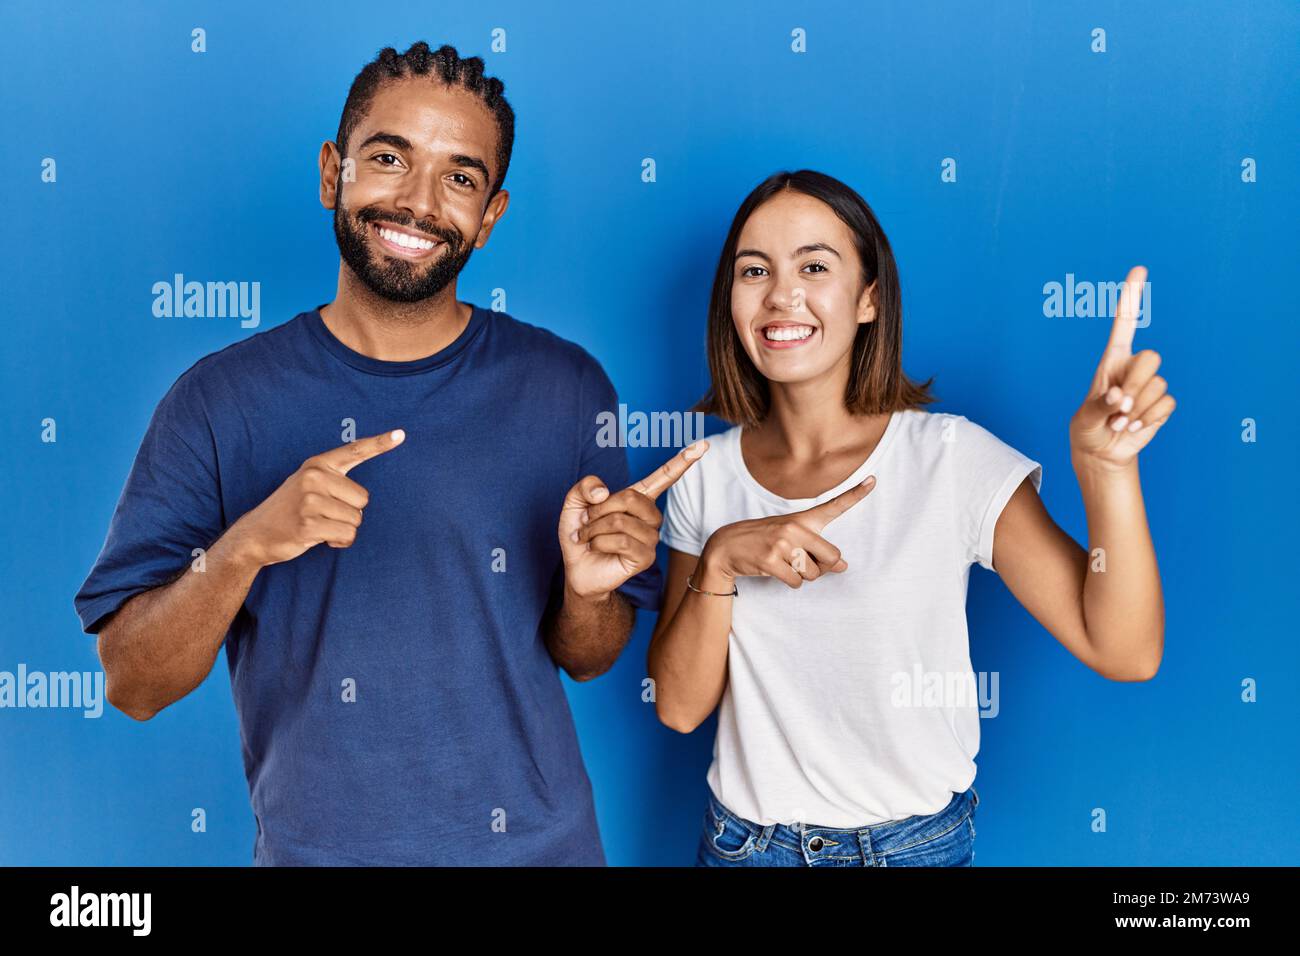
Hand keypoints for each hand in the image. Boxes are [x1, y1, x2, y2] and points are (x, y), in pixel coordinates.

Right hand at [228, 429, 404, 566]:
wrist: (256, 534)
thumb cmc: (291, 510)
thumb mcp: (308, 485)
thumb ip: (333, 479)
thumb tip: (362, 489)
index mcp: (317, 465)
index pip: (354, 450)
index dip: (379, 444)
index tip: (401, 434)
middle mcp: (314, 478)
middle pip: (363, 499)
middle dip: (350, 513)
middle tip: (323, 515)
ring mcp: (310, 501)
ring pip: (356, 520)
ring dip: (343, 530)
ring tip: (319, 526)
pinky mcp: (309, 524)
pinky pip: (346, 536)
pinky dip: (338, 543)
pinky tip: (319, 538)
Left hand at [560, 441, 709, 598]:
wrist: (577, 568)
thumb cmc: (581, 534)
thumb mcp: (575, 503)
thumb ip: (585, 486)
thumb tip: (605, 491)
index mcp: (638, 499)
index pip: (664, 477)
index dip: (682, 461)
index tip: (703, 445)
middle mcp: (649, 517)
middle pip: (631, 498)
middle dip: (600, 508)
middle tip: (587, 520)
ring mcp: (650, 538)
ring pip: (622, 521)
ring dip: (595, 528)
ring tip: (588, 536)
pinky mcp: (645, 558)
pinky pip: (622, 541)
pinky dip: (599, 542)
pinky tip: (595, 547)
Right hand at [696, 475, 876, 589]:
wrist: (726, 546)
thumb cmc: (763, 541)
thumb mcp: (788, 536)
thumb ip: (816, 547)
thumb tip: (843, 566)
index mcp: (801, 519)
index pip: (833, 506)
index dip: (855, 494)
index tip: (873, 480)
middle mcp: (794, 528)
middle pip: (831, 557)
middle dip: (822, 568)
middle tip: (804, 563)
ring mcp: (781, 544)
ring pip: (812, 573)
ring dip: (802, 576)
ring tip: (784, 564)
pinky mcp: (770, 561)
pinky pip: (796, 582)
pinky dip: (790, 582)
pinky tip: (775, 571)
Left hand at [1070, 265, 1176, 470]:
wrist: (1101, 452)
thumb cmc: (1088, 429)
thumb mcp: (1085, 418)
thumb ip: (1101, 405)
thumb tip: (1120, 396)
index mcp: (1111, 361)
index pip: (1124, 324)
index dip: (1131, 297)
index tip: (1139, 268)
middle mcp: (1133, 368)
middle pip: (1152, 358)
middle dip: (1138, 385)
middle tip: (1118, 408)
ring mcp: (1149, 385)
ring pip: (1159, 385)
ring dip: (1137, 411)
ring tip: (1119, 422)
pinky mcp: (1161, 404)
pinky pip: (1166, 404)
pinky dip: (1147, 420)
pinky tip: (1132, 428)